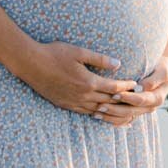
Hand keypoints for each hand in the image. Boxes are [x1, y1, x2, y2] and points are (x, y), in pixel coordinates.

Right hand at [23, 42, 137, 114]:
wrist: (31, 64)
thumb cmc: (55, 53)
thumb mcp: (79, 52)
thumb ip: (100, 59)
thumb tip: (118, 63)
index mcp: (88, 81)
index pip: (114, 87)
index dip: (126, 86)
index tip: (135, 84)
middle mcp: (82, 95)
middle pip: (109, 102)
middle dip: (124, 102)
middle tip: (136, 102)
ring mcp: (73, 102)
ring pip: (98, 111)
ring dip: (112, 112)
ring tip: (125, 113)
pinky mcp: (65, 104)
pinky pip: (85, 113)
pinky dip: (97, 114)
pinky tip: (102, 114)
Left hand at [94, 48, 167, 125]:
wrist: (163, 71)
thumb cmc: (162, 67)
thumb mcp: (163, 70)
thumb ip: (155, 79)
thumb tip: (142, 87)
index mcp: (157, 98)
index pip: (140, 100)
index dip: (128, 98)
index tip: (115, 94)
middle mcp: (149, 107)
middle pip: (130, 112)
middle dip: (114, 109)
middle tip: (100, 105)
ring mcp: (141, 110)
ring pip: (125, 118)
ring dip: (110, 116)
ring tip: (96, 112)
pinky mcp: (135, 111)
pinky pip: (122, 120)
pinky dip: (111, 119)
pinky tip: (99, 116)